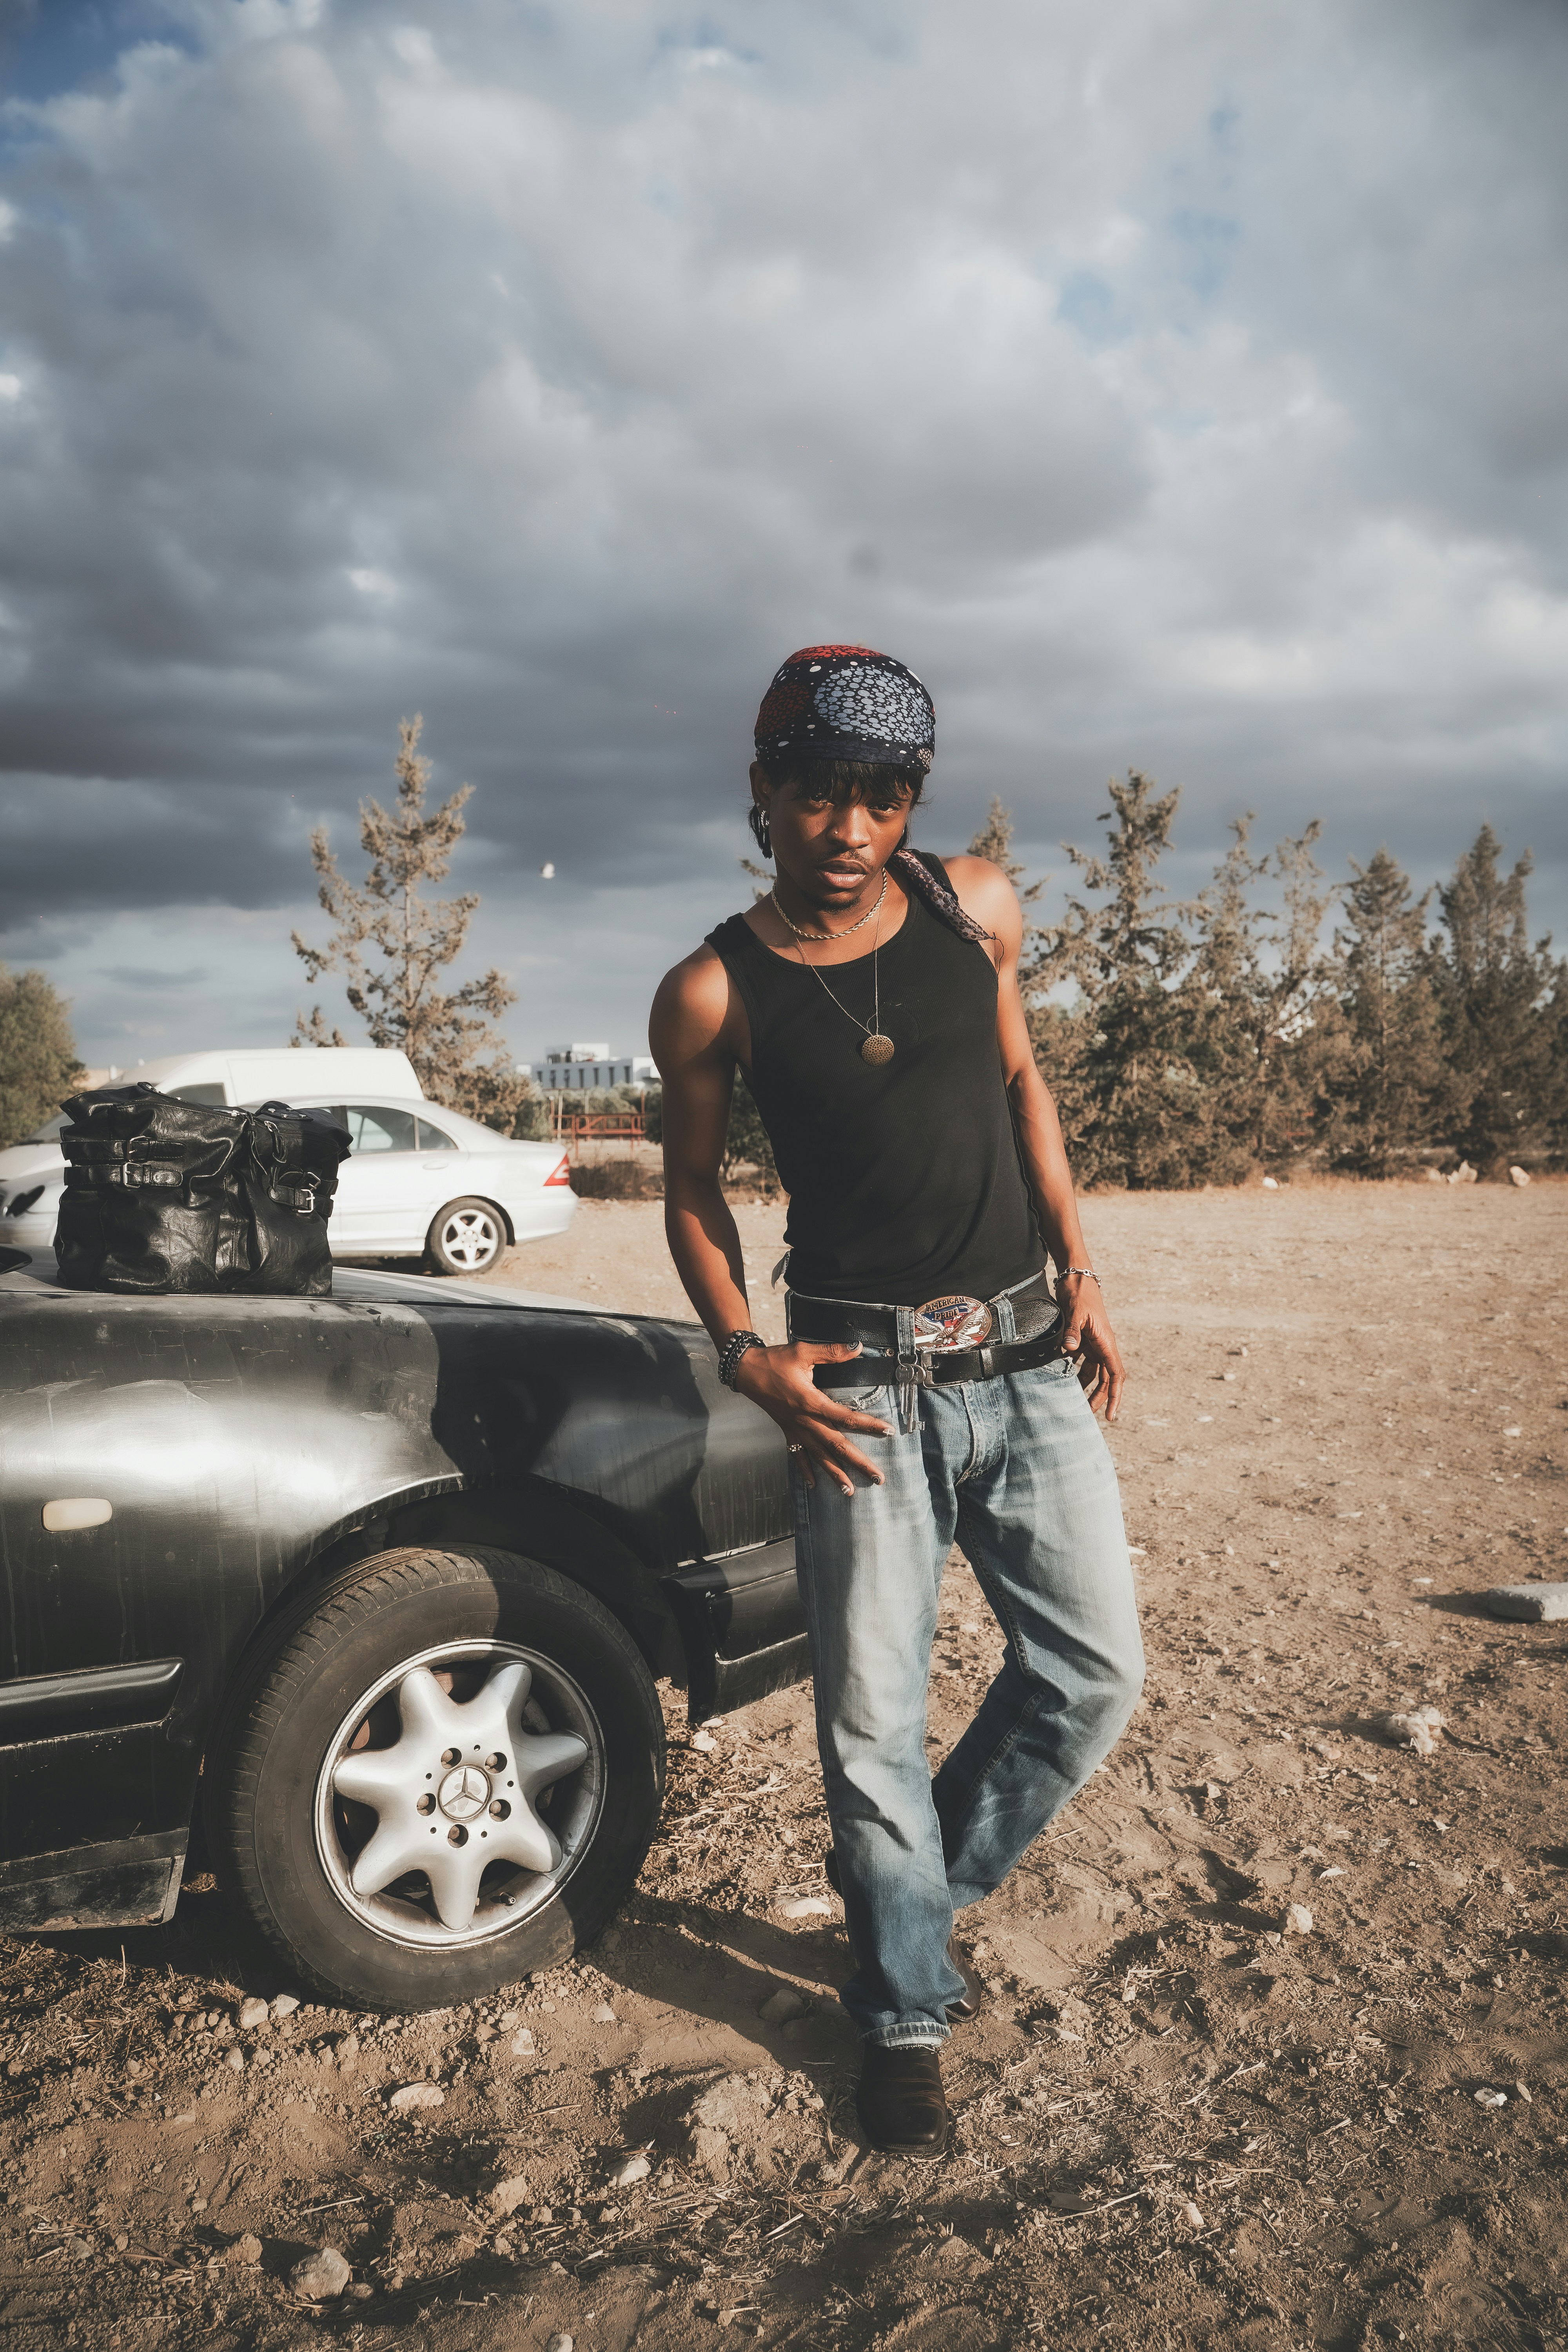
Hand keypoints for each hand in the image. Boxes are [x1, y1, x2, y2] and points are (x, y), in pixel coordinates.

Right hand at [733, 1340, 889, 1495]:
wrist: (746, 1371)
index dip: (869, 1425)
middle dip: (858, 1463)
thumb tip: (858, 1347)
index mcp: (812, 1402)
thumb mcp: (804, 1352)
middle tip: (878, 1478)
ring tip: (850, 1491)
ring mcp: (795, 1429)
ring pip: (819, 1456)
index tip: (889, 1432)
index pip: (847, 1418)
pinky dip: (805, 1470)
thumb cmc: (775, 1361)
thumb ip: (833, 1352)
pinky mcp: (787, 1431)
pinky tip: (813, 1484)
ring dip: (835, 1475)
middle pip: (837, 1446)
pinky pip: (797, 1455)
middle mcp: (805, 1421)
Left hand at [1060, 1272, 1125, 1421]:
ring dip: (1085, 1386)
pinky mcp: (1083, 1339)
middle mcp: (1102, 1346)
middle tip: (1086, 1413)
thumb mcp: (1075, 1312)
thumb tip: (1069, 1350)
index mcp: (1106, 1342)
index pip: (1115, 1375)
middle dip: (1098, 1397)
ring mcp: (1093, 1343)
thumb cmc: (1080, 1294)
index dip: (1114, 1395)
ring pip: (1093, 1372)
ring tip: (1074, 1401)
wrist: (1077, 1278)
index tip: (1110, 1414)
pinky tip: (1062, 1379)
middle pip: (1105, 1378)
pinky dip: (1074, 1371)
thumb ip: (1072, 1331)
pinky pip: (1081, 1361)